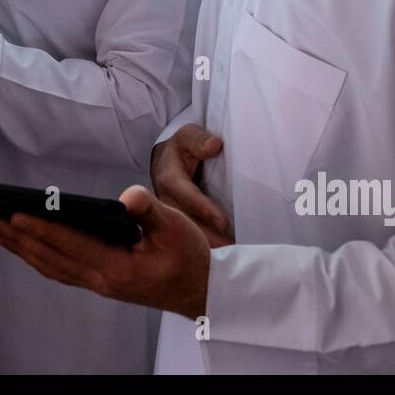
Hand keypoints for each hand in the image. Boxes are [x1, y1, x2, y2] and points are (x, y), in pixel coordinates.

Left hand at [0, 186, 211, 319]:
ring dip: (20, 250)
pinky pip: (60, 270)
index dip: (42, 229)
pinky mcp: (100, 282)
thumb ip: (149, 210)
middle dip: (16, 239)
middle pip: (50, 258)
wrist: (201, 291)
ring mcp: (98, 284)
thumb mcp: (176, 227)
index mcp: (118, 268)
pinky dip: (37, 258)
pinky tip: (24, 248)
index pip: (71, 244)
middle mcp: (101, 280)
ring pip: (50, 267)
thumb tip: (126, 198)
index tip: (15, 215)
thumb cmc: (190, 257)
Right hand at [151, 124, 232, 247]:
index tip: (223, 222)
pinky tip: (222, 258)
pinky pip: (188, 237)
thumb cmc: (180, 148)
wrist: (164, 160)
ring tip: (229, 258)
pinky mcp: (174, 223)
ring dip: (206, 246)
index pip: (186, 194)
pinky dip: (204, 247)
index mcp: (169, 178)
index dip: (203, 208)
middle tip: (230, 250)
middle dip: (207, 238)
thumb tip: (214, 146)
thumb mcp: (187, 135)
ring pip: (185, 234)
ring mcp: (168, 214)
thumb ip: (198, 140)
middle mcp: (165, 200)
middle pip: (184, 223)